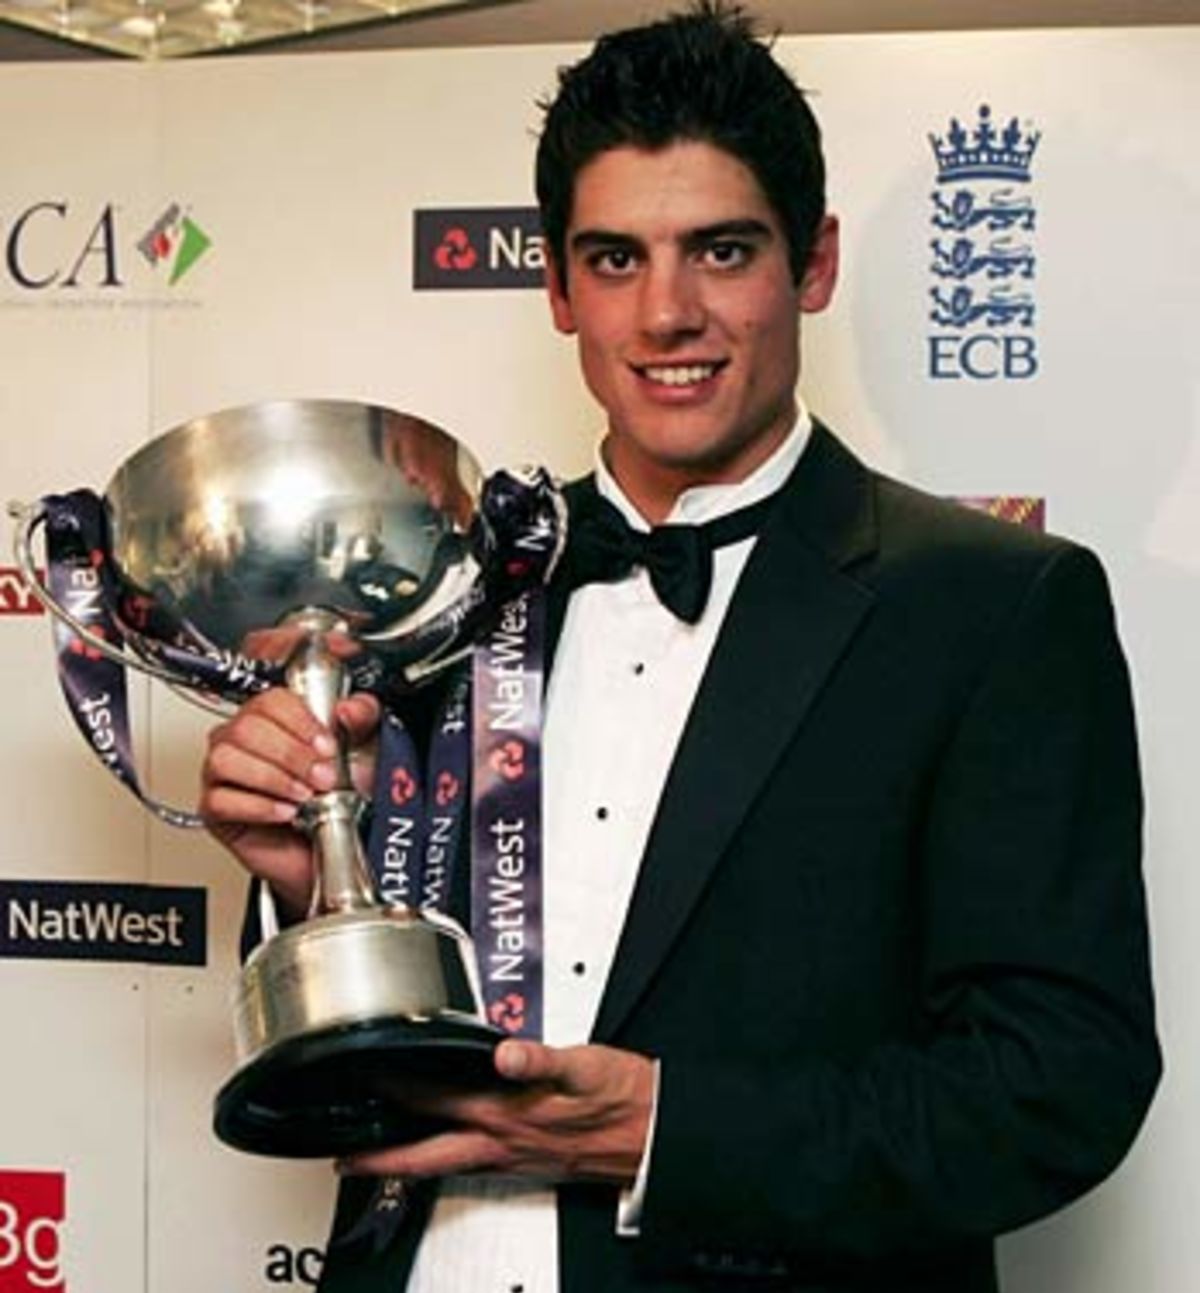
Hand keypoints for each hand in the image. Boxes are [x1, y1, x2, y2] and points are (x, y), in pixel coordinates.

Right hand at [199, 686, 380, 916]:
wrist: (330, 846)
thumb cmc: (338, 795)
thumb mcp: (363, 750)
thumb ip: (363, 718)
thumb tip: (349, 708)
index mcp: (272, 718)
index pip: (269, 701)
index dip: (300, 722)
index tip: (327, 746)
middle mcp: (242, 741)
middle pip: (246, 728)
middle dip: (290, 754)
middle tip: (321, 777)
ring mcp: (223, 774)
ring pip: (225, 759)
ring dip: (272, 778)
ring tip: (303, 795)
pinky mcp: (215, 810)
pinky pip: (220, 800)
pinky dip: (258, 806)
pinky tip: (285, 812)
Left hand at [341, 1041, 655, 1186]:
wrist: (655, 1133)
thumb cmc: (624, 1098)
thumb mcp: (585, 1066)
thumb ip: (542, 1059)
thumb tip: (509, 1054)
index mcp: (508, 1112)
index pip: (436, 1101)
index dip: (396, 1091)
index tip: (364, 1080)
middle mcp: (503, 1141)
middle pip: (426, 1153)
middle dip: (383, 1155)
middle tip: (347, 1155)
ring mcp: (513, 1157)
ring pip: (445, 1164)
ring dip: (408, 1162)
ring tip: (378, 1159)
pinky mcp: (527, 1161)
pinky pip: (474, 1163)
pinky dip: (449, 1157)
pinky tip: (445, 1148)